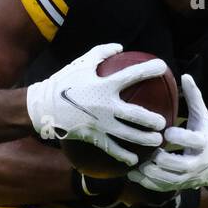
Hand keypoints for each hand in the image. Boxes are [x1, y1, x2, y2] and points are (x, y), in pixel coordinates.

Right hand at [26, 43, 168, 167]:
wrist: (44, 106)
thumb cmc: (64, 81)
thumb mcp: (82, 62)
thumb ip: (102, 52)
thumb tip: (120, 46)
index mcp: (104, 85)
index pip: (132, 75)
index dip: (149, 69)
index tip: (163, 67)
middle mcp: (105, 106)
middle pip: (135, 115)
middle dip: (151, 120)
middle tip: (162, 123)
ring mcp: (99, 123)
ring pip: (128, 135)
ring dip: (144, 140)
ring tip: (157, 141)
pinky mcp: (93, 136)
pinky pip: (112, 149)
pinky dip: (124, 156)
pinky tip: (134, 161)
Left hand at [128, 73, 207, 191]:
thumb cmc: (206, 134)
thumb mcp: (203, 116)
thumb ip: (194, 97)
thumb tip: (185, 75)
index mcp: (203, 143)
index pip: (192, 141)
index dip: (179, 137)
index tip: (166, 132)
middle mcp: (198, 163)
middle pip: (179, 164)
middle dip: (162, 159)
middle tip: (149, 151)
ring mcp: (189, 177)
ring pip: (169, 180)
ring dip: (152, 174)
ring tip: (137, 164)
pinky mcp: (181, 186)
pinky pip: (163, 188)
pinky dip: (148, 183)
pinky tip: (134, 175)